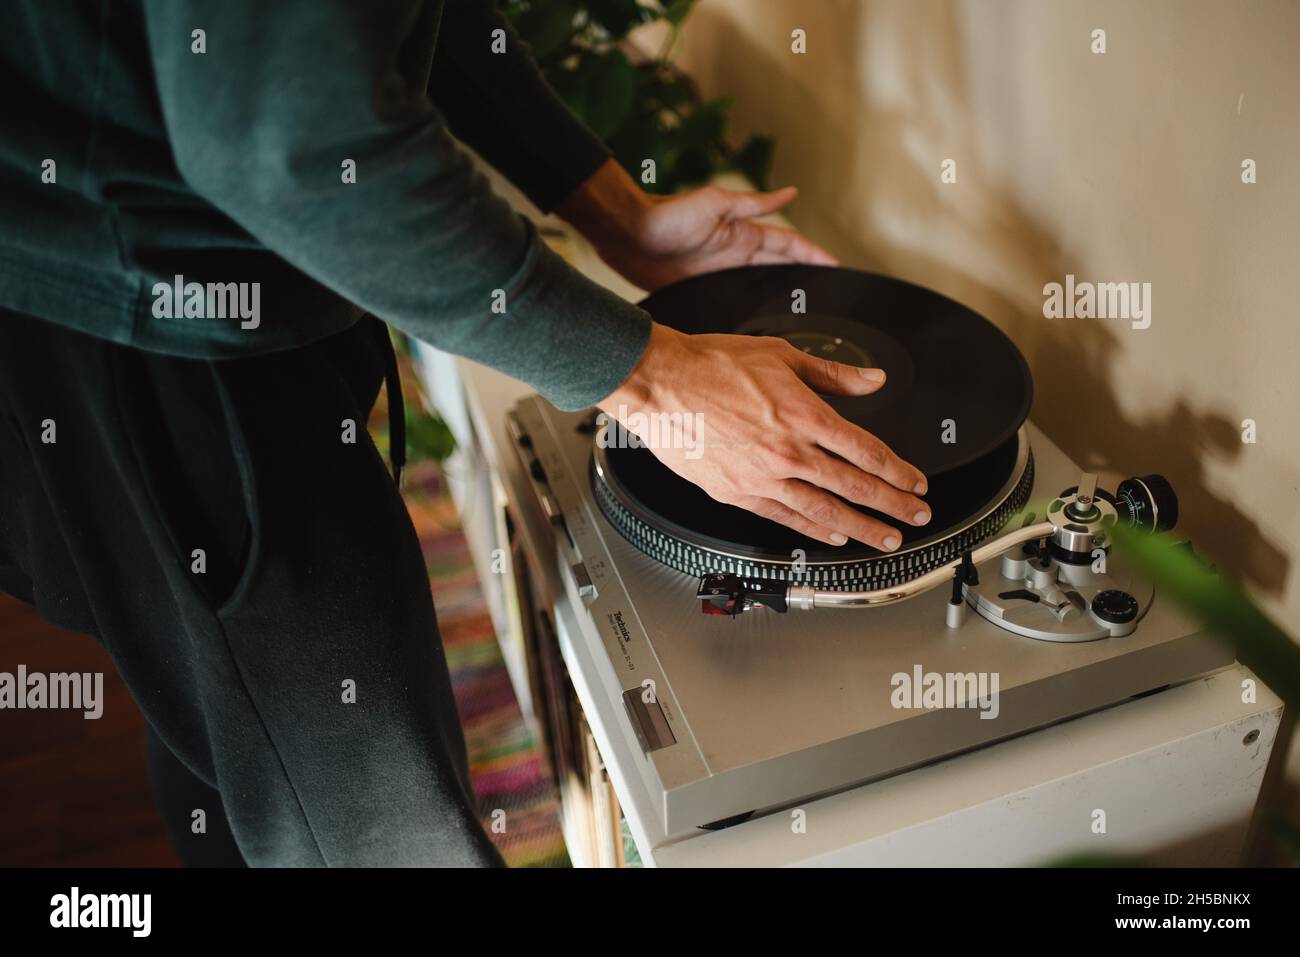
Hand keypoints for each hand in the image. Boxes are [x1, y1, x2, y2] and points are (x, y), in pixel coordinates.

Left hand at [557, 159, 836, 290]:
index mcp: (743, 234)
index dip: (812, 255)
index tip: (836, 267)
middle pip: (780, 267)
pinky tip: (758, 319)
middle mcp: (735, 254)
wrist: (628, 235)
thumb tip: (791, 193)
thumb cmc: (667, 213)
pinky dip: (748, 307)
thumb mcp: (716, 205)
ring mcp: (719, 273)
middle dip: (804, 276)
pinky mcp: (701, 289)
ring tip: (803, 310)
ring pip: (759, 286)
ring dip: (780, 294)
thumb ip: (754, 204)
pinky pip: (732, 300)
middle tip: (830, 293)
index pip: (789, 245)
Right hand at [598, 323, 930, 549]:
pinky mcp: (737, 493)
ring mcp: (763, 478)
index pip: (867, 452)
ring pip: (825, 511)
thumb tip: (873, 381)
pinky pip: (785, 518)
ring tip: (888, 540)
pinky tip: (833, 537)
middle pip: (856, 487)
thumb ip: (833, 374)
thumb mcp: (781, 355)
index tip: (916, 484)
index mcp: (805, 415)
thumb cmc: (712, 364)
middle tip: (917, 517)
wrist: (660, 384)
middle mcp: (789, 453)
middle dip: (893, 505)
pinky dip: (813, 531)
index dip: (898, 472)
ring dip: (862, 528)